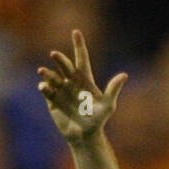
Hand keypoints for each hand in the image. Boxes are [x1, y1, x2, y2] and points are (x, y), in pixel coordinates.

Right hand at [38, 29, 127, 143]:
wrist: (84, 136)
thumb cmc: (98, 120)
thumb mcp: (108, 106)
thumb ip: (113, 90)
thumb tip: (124, 75)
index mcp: (84, 79)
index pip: (82, 58)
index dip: (79, 45)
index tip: (76, 32)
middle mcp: (71, 81)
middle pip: (64, 65)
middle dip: (60, 59)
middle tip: (55, 55)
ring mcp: (61, 90)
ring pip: (53, 76)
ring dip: (48, 73)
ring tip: (43, 72)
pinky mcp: (52, 100)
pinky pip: (46, 90)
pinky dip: (44, 87)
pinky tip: (43, 86)